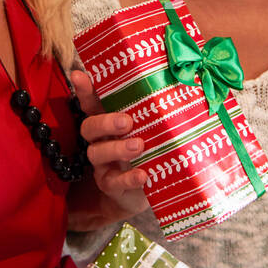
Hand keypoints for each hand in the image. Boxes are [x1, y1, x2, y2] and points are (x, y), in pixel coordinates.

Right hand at [67, 68, 148, 231]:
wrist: (151, 193)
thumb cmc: (154, 153)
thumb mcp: (157, 130)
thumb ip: (162, 111)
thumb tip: (188, 82)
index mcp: (110, 123)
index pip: (93, 103)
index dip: (84, 90)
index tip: (79, 74)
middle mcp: (102, 141)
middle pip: (88, 127)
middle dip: (104, 122)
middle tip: (127, 122)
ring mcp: (104, 165)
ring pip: (96, 153)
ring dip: (116, 148)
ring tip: (138, 146)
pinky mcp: (112, 186)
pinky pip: (112, 182)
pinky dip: (127, 178)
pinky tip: (142, 175)